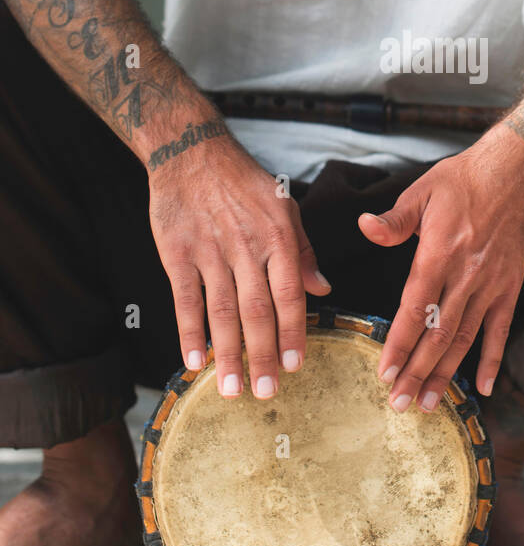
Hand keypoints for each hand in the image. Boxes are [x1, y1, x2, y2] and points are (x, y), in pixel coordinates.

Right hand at [148, 136, 330, 397]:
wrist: (193, 153)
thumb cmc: (245, 184)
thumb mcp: (285, 207)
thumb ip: (304, 252)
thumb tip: (324, 290)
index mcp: (278, 236)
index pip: (289, 292)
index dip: (292, 331)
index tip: (295, 366)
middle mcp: (246, 246)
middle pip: (256, 309)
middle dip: (262, 353)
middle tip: (265, 393)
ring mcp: (210, 250)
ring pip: (221, 310)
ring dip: (227, 352)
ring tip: (232, 389)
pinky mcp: (177, 252)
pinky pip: (185, 298)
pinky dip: (189, 331)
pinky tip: (194, 360)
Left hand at [358, 128, 523, 412]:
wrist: (512, 172)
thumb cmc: (460, 181)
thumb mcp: (421, 192)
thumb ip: (394, 220)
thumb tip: (365, 227)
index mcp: (439, 253)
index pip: (415, 309)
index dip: (400, 343)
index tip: (384, 372)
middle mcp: (465, 275)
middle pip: (438, 333)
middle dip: (417, 372)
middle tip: (398, 403)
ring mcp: (490, 284)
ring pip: (465, 338)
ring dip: (446, 374)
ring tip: (428, 404)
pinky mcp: (509, 287)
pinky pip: (501, 330)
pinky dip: (493, 360)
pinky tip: (485, 388)